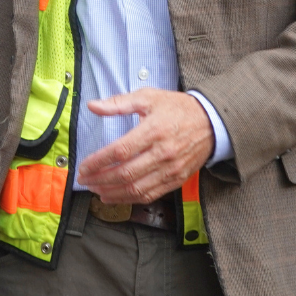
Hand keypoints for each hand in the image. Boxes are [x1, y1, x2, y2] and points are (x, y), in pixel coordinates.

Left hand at [76, 88, 213, 204]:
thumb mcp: (148, 97)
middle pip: (126, 173)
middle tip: (84, 180)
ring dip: (112, 192)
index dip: (98, 161)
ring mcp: (171, 170)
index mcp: (153, 131)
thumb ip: (118, 103)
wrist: (212, 122)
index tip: (84, 166)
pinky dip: (130, 199)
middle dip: (100, 179)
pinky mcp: (177, 180)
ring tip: (95, 189)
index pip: (120, 151)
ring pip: (137, 189)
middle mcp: (163, 153)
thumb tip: (93, 106)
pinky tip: (115, 196)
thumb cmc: (178, 108)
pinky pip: (151, 195)